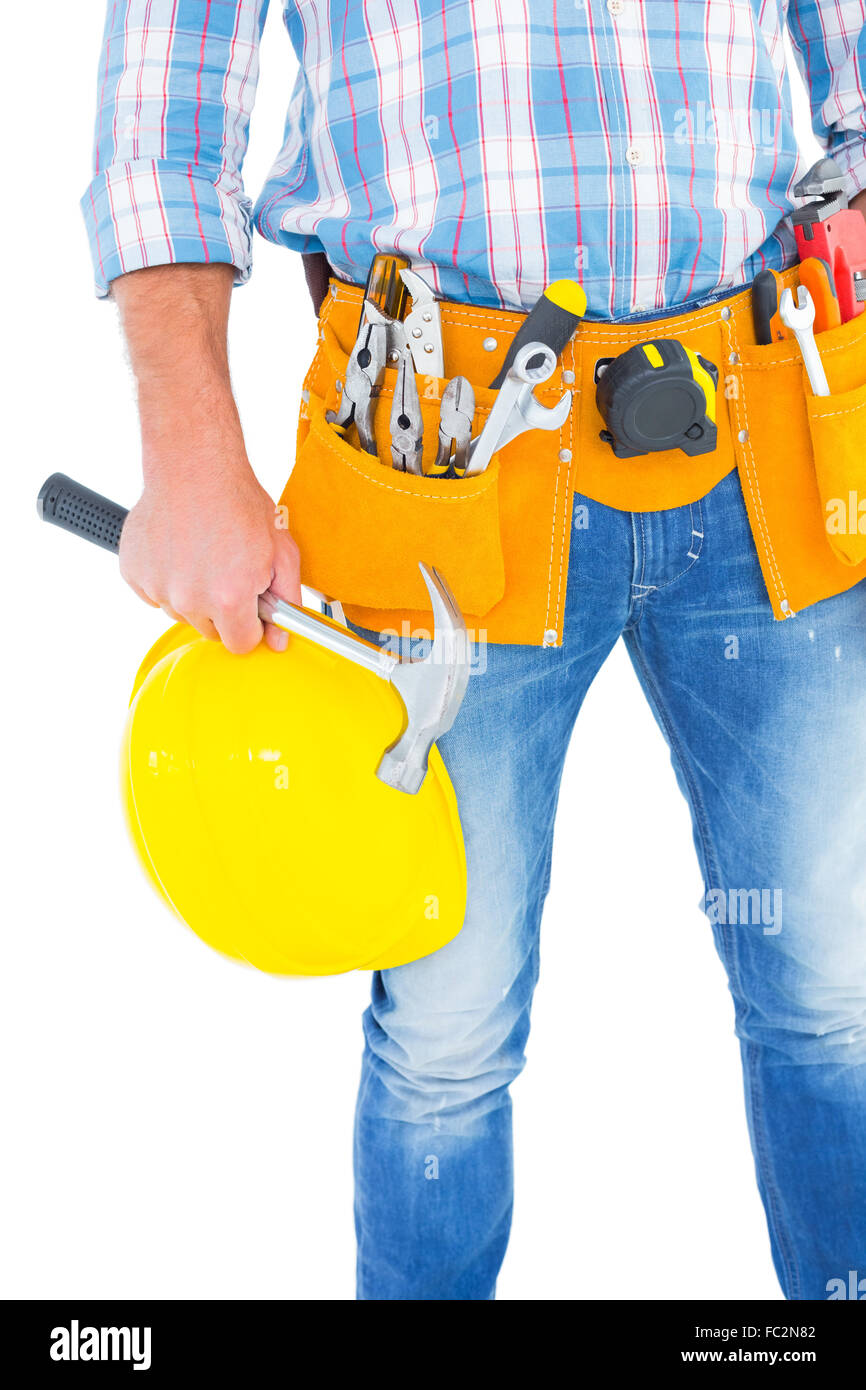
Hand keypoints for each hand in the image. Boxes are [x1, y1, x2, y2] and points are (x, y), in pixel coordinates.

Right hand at [120, 464, 300, 653]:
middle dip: (223, 609)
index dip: (250, 626)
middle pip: (210, 630)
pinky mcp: (134, 573)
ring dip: (193, 594)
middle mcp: (189, 599)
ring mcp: (157, 586)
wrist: (194, 465)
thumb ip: (286, 602)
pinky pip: (153, 593)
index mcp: (229, 599)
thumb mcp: (282, 551)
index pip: (240, 644)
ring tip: (204, 554)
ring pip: (181, 612)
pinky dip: (166, 578)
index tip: (251, 606)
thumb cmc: (239, 503)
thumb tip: (280, 640)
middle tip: (229, 570)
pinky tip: (180, 549)